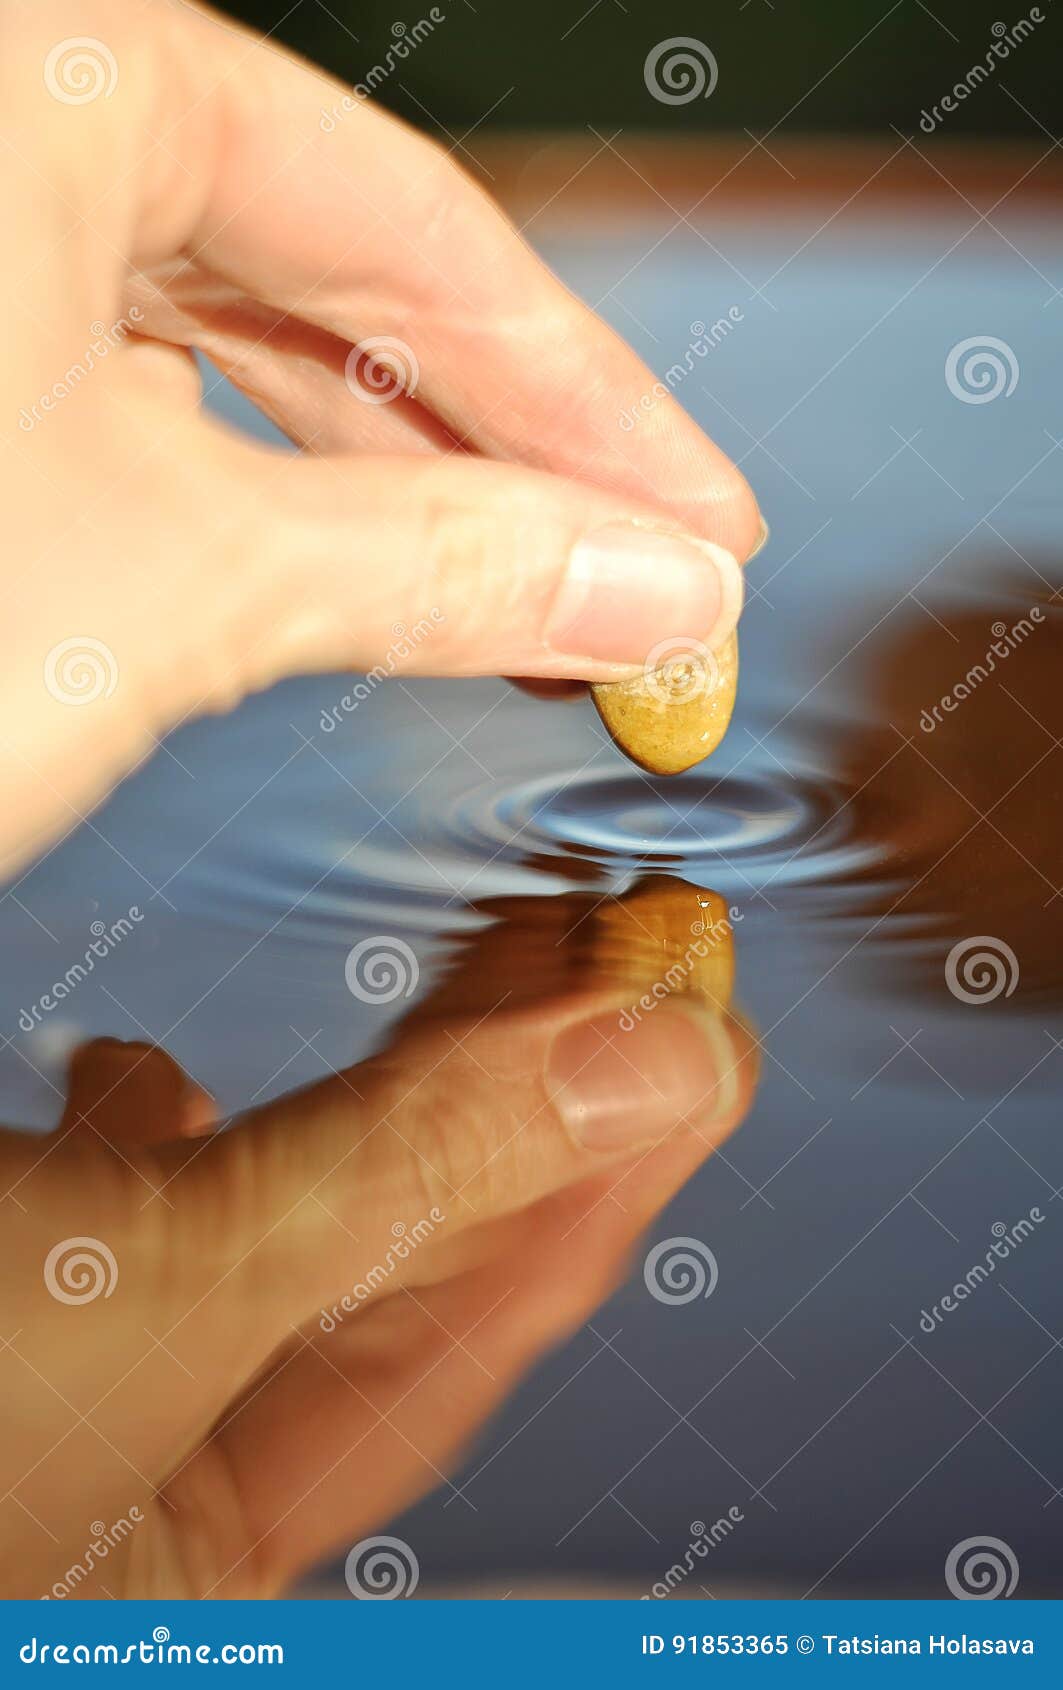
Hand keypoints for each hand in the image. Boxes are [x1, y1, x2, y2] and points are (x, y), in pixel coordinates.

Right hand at [0, 882, 756, 1596]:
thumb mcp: (173, 1276)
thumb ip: (414, 1171)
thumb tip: (652, 1067)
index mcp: (217, 1543)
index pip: (489, 1329)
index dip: (616, 1167)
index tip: (707, 1035)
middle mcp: (164, 1479)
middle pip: (403, 1261)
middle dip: (526, 1095)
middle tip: (631, 953)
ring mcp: (91, 1381)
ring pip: (290, 1210)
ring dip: (393, 1076)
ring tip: (501, 957)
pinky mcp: (17, 1289)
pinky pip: (141, 1200)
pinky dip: (172, 1120)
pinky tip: (159, 1073)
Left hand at [2, 0, 759, 877]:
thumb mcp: (178, 583)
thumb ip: (447, 559)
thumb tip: (642, 576)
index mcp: (40, 73)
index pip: (407, 223)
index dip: (586, 391)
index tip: (693, 513)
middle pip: (321, 274)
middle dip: (502, 441)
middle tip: (635, 565)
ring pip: (219, 344)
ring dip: (385, 476)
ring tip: (522, 587)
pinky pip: (123, 406)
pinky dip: (247, 499)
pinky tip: (338, 567)